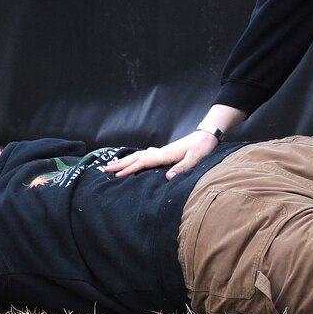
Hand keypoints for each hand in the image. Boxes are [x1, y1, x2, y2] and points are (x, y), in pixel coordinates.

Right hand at [103, 129, 220, 179]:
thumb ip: (182, 168)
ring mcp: (162, 151)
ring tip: (113, 165)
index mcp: (165, 154)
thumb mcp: (195, 159)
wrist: (207, 136)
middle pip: (136, 157)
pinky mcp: (165, 152)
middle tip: (105, 169)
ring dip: (126, 160)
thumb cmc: (202, 148)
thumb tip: (167, 177)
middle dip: (120, 164)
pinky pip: (146, 155)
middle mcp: (160, 151)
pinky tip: (135, 159)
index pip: (143, 162)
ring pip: (139, 155)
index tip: (117, 175)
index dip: (129, 169)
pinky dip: (136, 158)